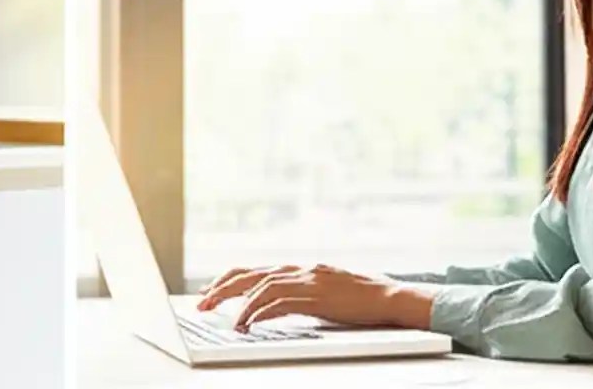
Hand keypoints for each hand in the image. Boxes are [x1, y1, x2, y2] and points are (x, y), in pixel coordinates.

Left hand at [198, 263, 434, 332]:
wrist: (391, 298)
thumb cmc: (362, 299)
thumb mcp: (324, 292)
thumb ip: (299, 295)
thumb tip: (269, 307)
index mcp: (300, 269)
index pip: (256, 270)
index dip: (229, 279)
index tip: (210, 291)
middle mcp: (301, 270)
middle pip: (251, 274)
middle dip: (223, 288)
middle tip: (202, 302)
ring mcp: (309, 281)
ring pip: (262, 287)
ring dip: (239, 304)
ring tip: (225, 320)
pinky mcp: (318, 297)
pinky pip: (281, 303)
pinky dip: (261, 313)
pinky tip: (249, 323)